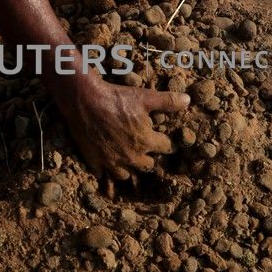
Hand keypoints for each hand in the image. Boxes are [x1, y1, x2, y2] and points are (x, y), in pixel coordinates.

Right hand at [58, 78, 189, 179]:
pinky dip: (105, 170)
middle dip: (148, 157)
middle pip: (148, 166)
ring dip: (128, 168)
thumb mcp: (144, 97)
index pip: (166, 148)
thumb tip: (188, 101)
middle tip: (144, 147)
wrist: (84, 100)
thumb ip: (167, 102)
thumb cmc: (115, 98)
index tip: (164, 139)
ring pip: (125, 175)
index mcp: (146, 141)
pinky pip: (103, 175)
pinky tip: (105, 161)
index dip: (166, 142)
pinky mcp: (95, 161)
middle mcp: (131, 156)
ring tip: (126, 158)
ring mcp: (112, 161)